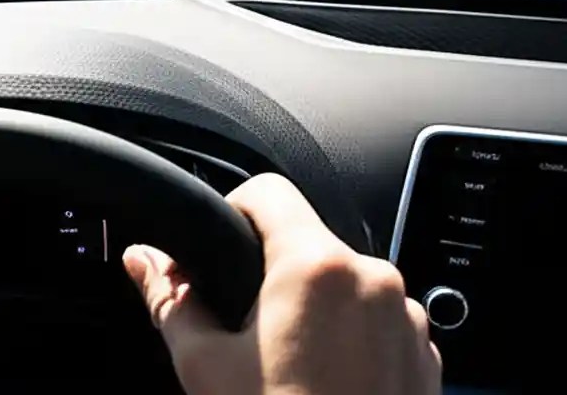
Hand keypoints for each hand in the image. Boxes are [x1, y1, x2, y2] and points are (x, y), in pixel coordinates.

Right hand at [123, 174, 439, 394]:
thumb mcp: (205, 365)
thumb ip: (168, 298)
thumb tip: (140, 260)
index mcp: (316, 266)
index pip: (265, 191)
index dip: (229, 211)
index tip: (216, 250)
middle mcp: (375, 280)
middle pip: (305, 240)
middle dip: (268, 273)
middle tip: (241, 327)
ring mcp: (408, 320)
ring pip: (343, 283)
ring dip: (311, 306)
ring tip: (283, 365)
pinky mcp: (425, 356)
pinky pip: (378, 322)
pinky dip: (347, 337)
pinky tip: (320, 382)